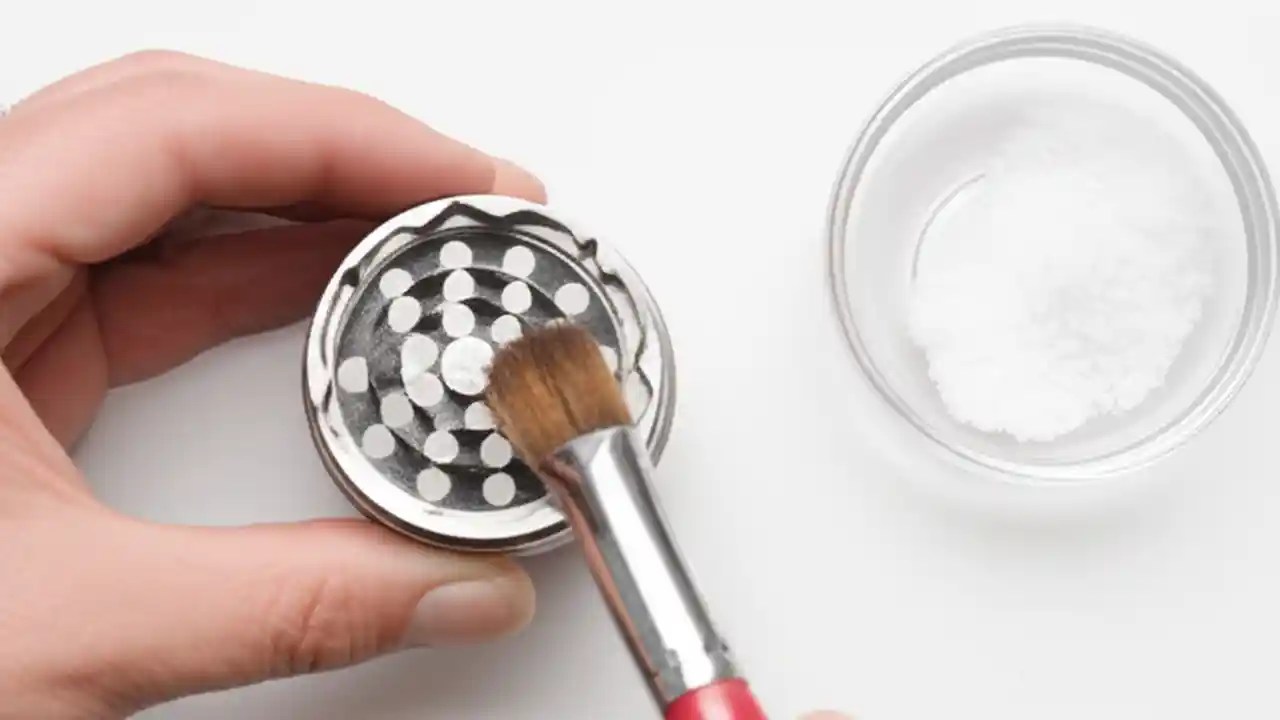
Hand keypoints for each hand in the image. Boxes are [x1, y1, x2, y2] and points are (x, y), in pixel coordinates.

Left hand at [0, 51, 543, 717]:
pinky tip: (335, 299)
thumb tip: (453, 589)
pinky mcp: (3, 361)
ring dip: (305, 215)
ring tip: (418, 246)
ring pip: (165, 200)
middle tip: (459, 199)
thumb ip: (291, 606)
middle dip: (338, 156)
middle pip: (174, 133)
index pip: (167, 132)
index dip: (339, 139)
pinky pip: (150, 279)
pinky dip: (255, 281)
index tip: (457, 180)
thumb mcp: (66, 635)